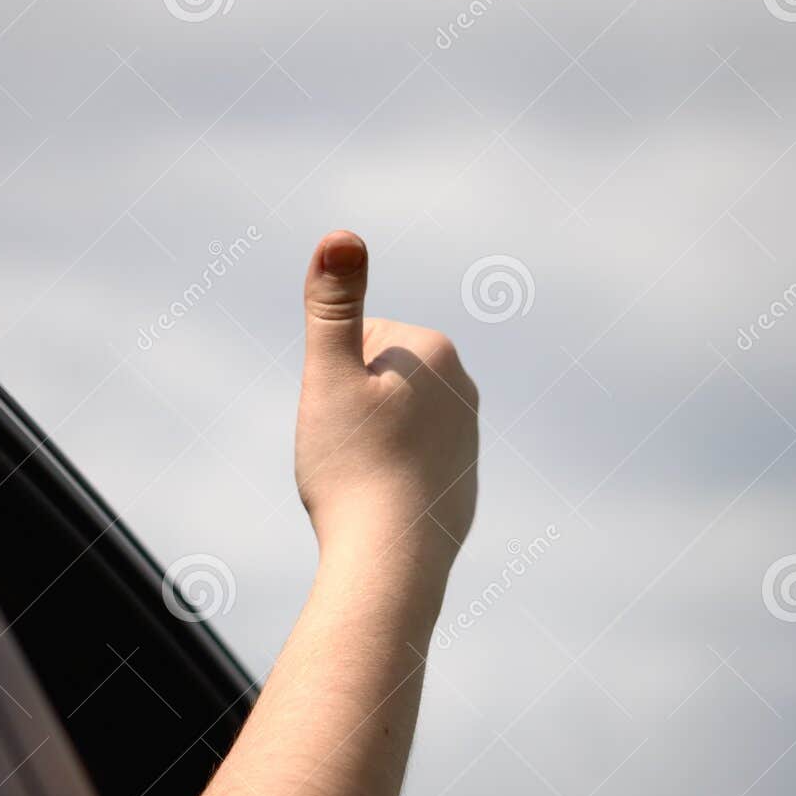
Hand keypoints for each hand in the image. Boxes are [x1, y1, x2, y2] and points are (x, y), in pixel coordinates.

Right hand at [295, 230, 477, 592]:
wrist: (394, 561)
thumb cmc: (354, 466)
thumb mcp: (328, 375)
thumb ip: (333, 303)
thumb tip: (341, 234)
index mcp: (433, 350)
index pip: (354, 343)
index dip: (328, 381)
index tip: (336, 420)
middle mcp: (462, 387)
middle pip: (373, 381)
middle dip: (349, 410)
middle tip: (345, 452)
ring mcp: (467, 436)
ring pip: (388, 423)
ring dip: (365, 444)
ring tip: (361, 480)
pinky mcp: (462, 481)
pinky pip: (407, 463)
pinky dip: (386, 477)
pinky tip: (381, 507)